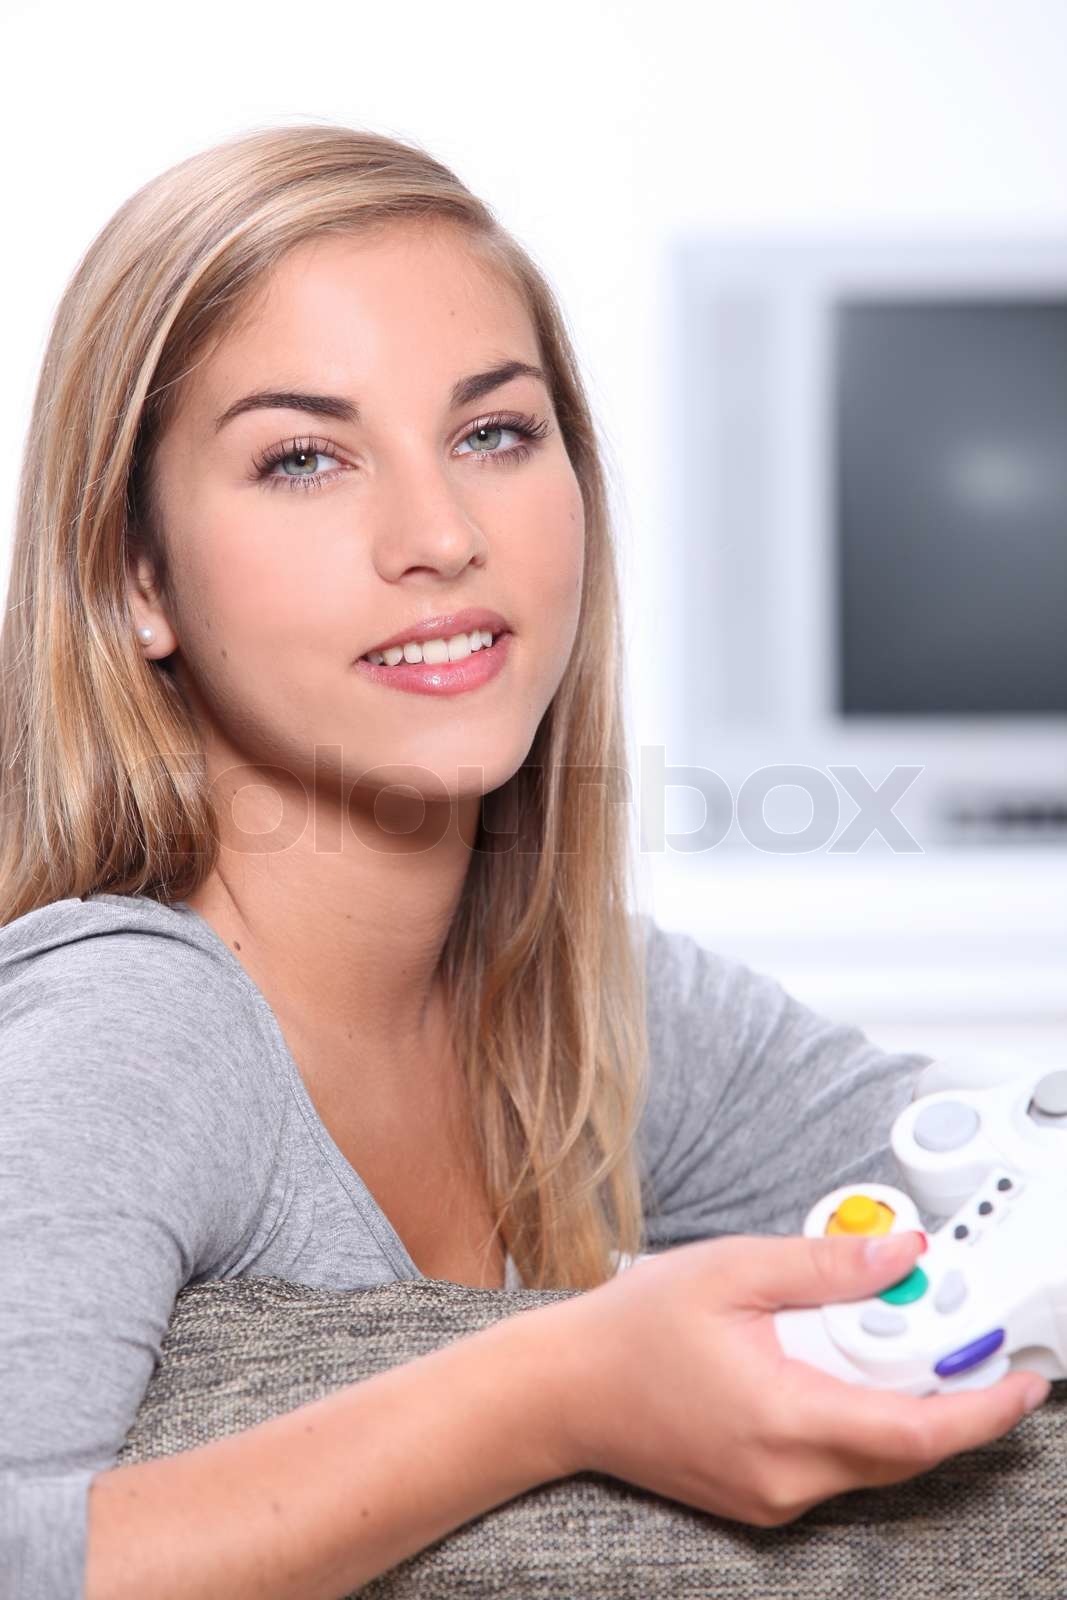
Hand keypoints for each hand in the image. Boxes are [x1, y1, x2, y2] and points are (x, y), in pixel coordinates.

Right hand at [542, 1230, 1050, 1527]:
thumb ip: (825, 1265)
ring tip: (874, 1332)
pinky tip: (828, 1363)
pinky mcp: (764, 1500)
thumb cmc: (633, 1330)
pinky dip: (855, 1415)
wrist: (565, 1392)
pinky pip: (836, 1463)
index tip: (1023, 1382)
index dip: (981, 1410)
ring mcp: (774, 1497)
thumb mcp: (731, 1269)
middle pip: (903, 1447)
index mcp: (782, 1419)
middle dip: (942, 1388)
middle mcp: (786, 1476)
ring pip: (872, 1457)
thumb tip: (904, 1254)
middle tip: (948, 1327)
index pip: (914, 1432)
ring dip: (895, 1399)